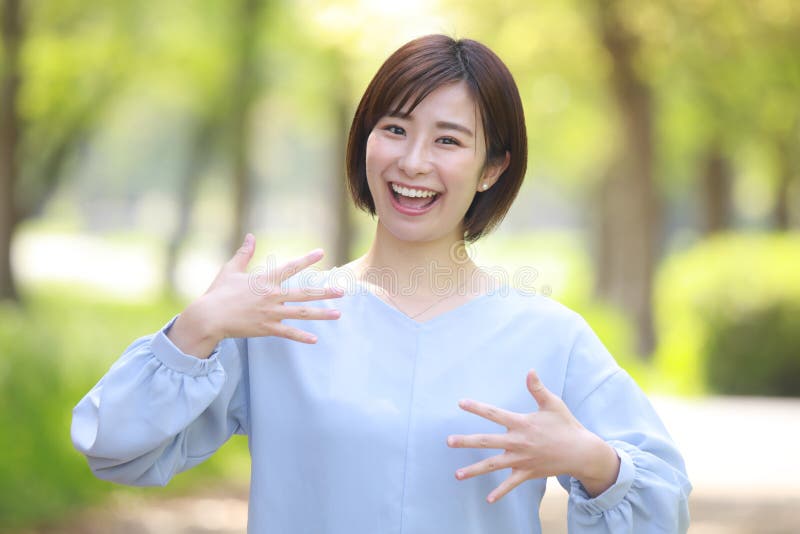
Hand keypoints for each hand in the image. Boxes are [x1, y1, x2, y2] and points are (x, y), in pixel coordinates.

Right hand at [168, 233, 343, 357]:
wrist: (209, 317)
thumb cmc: (218, 292)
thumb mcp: (230, 270)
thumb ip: (244, 253)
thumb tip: (250, 236)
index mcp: (264, 280)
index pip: (290, 267)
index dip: (306, 260)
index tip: (321, 253)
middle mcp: (272, 296)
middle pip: (304, 292)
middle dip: (324, 291)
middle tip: (342, 290)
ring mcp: (271, 313)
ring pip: (301, 313)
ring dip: (321, 314)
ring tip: (338, 314)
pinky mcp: (266, 328)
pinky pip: (288, 333)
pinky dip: (301, 337)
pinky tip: (315, 340)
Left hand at [446, 370, 619, 502]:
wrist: (581, 452)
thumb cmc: (565, 425)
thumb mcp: (552, 404)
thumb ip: (537, 388)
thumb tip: (530, 371)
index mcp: (522, 424)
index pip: (495, 414)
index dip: (477, 408)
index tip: (461, 403)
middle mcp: (518, 442)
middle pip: (487, 442)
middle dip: (467, 442)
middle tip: (448, 441)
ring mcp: (522, 459)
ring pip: (494, 465)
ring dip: (475, 470)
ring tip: (457, 475)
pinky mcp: (527, 472)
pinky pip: (511, 484)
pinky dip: (500, 492)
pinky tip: (488, 500)